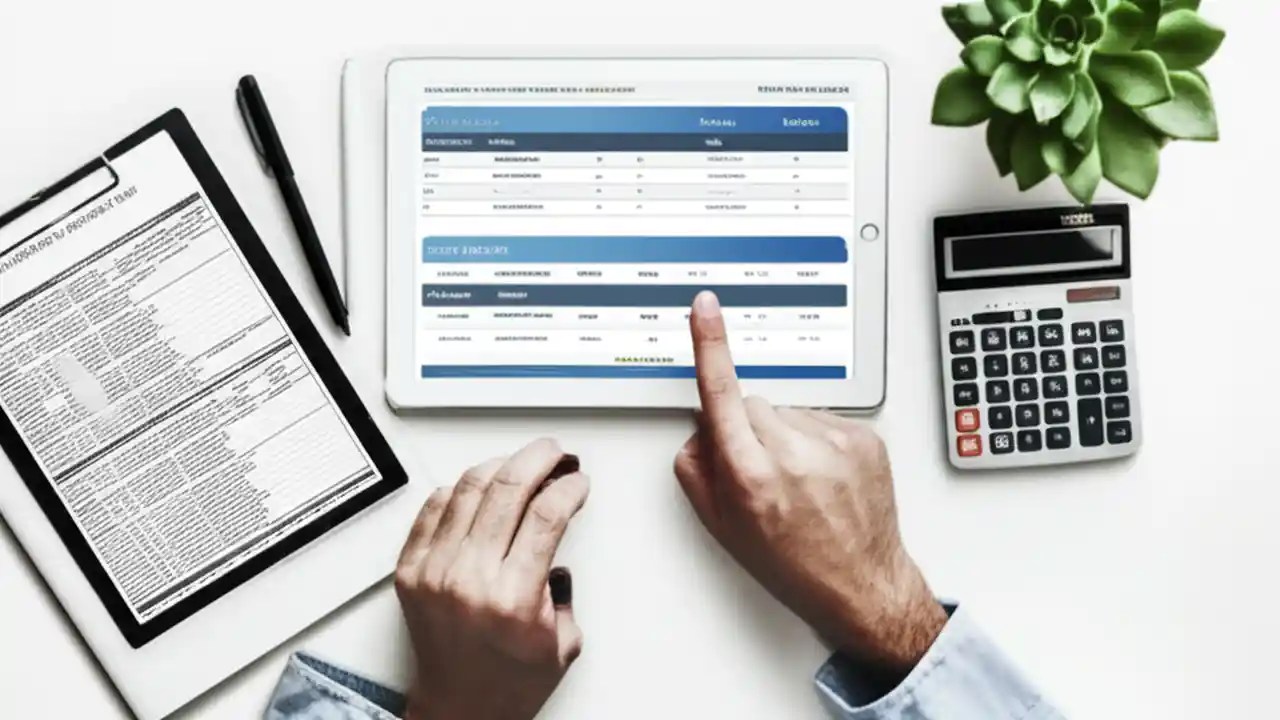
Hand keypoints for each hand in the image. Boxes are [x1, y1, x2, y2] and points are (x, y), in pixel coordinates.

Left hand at [394, 440, 588, 719]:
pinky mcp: (410, 570)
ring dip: (501, 464)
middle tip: (554, 453)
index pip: (546, 513)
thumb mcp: (562, 640)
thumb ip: (564, 585)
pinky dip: (459, 488)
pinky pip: (433, 508)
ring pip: (468, 487)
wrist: (458, 711)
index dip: (568, 486)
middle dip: (540, 458)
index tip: (578, 481)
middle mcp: (469, 579)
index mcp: (513, 598)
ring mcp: (434, 571)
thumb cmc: (508, 682)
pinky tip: (478, 486)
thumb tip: (556, 531)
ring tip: (520, 463)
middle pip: (508, 487)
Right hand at [674, 292, 946, 669]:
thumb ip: (697, 470)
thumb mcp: (723, 526)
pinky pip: (821, 418)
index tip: (705, 309)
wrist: (861, 584)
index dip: (709, 345)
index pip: (722, 394)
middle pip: (752, 404)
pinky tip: (822, 476)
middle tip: (760, 471)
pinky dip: (816, 440)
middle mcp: (794, 453)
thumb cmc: (792, 563)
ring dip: (784, 434)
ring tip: (799, 480)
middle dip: (747, 427)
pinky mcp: (863, 437)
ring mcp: (834, 442)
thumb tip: (700, 430)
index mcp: (752, 475)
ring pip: (787, 410)